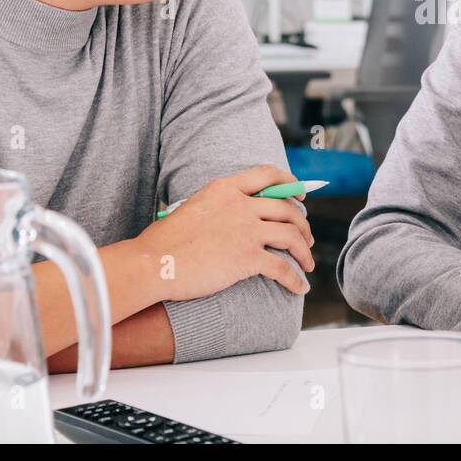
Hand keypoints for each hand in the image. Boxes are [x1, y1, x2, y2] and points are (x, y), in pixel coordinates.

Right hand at [136, 166, 314, 300]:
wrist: (153, 262)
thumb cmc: (165, 240)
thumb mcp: (193, 206)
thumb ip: (219, 206)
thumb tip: (236, 217)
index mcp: (225, 188)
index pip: (267, 175)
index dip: (290, 183)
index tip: (300, 195)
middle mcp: (240, 205)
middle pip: (286, 209)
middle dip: (302, 224)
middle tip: (307, 236)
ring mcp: (246, 231)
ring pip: (291, 236)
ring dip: (304, 250)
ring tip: (307, 262)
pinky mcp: (247, 258)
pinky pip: (282, 267)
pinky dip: (295, 278)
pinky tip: (299, 286)